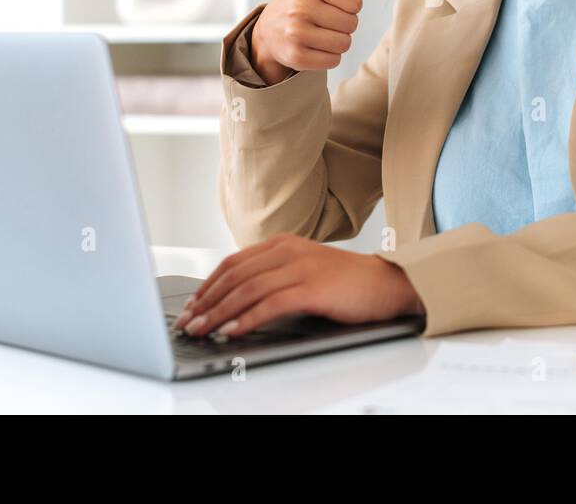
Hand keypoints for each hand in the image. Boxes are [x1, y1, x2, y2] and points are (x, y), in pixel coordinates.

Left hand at [172, 234, 424, 338]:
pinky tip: (234, 331)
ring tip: (202, 330)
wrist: (387, 283)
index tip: (192, 305)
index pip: (233, 262)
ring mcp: (301, 268)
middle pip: (235, 276)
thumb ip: (274, 275)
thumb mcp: (304, 268)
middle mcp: (288, 251)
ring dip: (220, 313)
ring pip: (248, 290)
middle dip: (206, 302)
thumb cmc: (347, 282)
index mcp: (283, 243)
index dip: (208, 285)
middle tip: (188, 322)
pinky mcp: (313, 288)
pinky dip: (247, 319)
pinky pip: (271, 304)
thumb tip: (237, 299)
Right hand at [249, 0, 362, 84]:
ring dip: (335, 41)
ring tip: (315, 32)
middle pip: (352, 23)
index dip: (347, 3)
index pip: (356, 1)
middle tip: (320, 18)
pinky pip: (333, 60)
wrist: (268, 34)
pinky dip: (326, 58)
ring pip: (345, 43)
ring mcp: (294, 30)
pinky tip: (310, 47)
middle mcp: (297, 2)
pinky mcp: (294, 55)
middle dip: (342, 23)